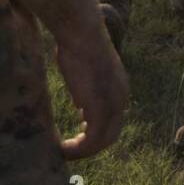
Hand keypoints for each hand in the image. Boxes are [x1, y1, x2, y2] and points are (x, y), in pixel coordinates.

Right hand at [54, 23, 128, 160]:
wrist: (80, 32)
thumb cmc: (77, 45)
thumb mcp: (85, 72)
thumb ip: (87, 90)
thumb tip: (81, 106)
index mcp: (119, 89)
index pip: (113, 120)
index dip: (96, 133)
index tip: (76, 137)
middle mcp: (121, 98)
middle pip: (110, 134)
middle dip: (90, 146)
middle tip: (69, 150)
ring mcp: (113, 103)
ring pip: (102, 140)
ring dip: (82, 151)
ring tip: (63, 152)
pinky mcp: (100, 107)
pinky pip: (93, 140)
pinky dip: (78, 149)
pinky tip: (62, 148)